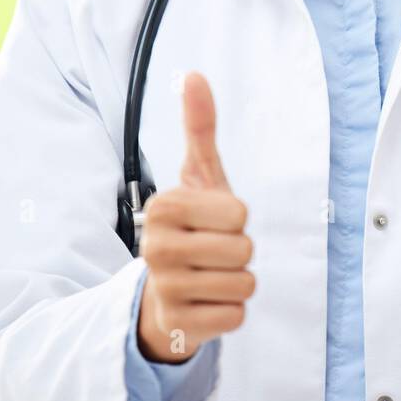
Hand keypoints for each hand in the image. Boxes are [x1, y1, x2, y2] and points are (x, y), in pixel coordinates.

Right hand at [136, 72, 255, 362]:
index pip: (240, 214)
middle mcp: (156, 247)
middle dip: (239, 253)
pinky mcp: (178, 326)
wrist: (166, 293)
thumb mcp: (199, 177)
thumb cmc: (192, 227)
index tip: (212, 222)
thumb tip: (193, 75)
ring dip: (237, 283)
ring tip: (211, 278)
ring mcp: (164, 289)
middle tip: (213, 253)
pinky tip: (207, 304)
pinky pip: (237, 316)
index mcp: (164, 206)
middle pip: (244, 249)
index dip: (237, 220)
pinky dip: (231, 312)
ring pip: (244, 284)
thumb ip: (200, 127)